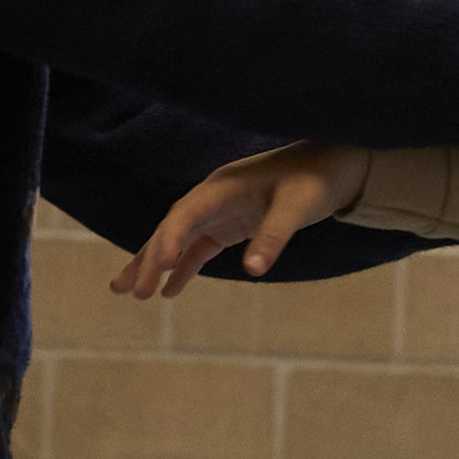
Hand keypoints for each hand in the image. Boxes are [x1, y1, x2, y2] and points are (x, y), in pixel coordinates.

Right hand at [119, 139, 370, 302]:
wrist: (331, 166)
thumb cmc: (314, 181)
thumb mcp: (298, 208)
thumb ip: (274, 236)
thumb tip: (253, 269)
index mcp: (223, 186)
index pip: (186, 214)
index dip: (170, 239)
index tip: (158, 265)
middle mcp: (213, 197)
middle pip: (172, 229)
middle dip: (148, 259)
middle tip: (132, 292)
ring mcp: (218, 211)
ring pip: (177, 240)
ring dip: (152, 264)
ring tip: (127, 292)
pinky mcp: (229, 224)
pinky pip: (198, 249)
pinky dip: (183, 269)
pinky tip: (169, 292)